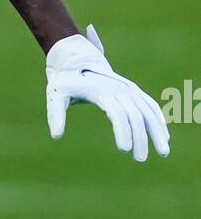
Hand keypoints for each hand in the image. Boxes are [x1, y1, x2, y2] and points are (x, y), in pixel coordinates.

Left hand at [45, 25, 169, 162]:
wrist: (76, 59)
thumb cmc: (64, 80)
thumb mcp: (55, 94)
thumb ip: (56, 114)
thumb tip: (56, 136)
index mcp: (103, 91)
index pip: (118, 113)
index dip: (123, 131)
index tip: (124, 150)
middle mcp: (120, 89)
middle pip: (136, 115)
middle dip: (141, 138)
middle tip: (140, 159)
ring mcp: (129, 88)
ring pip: (148, 110)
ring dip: (157, 130)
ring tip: (163, 152)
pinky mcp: (133, 90)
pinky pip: (150, 104)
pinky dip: (158, 118)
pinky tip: (164, 135)